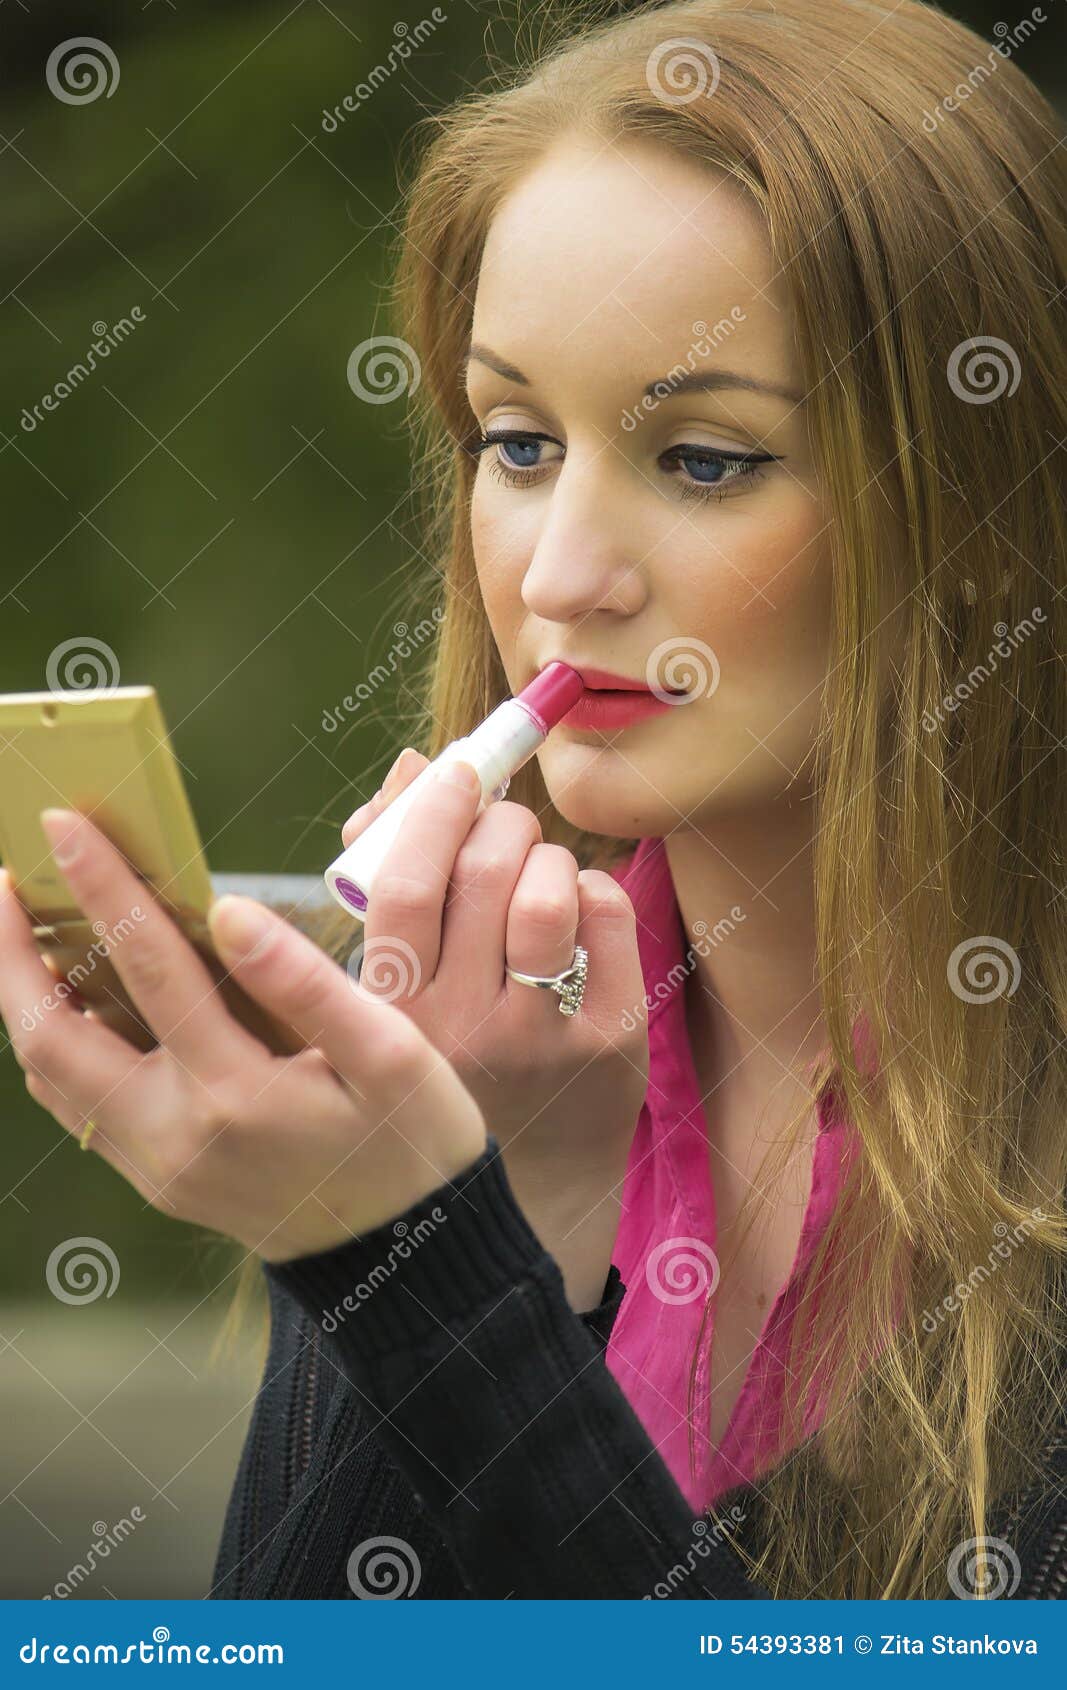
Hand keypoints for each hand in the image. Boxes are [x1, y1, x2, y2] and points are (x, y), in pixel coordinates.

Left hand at [0, 811, 486, 1261]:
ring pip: (51, 1079)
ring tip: (19, 934)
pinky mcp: (159, 1181)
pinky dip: (55, 1047)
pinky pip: (78, 1109)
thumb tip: (228, 911)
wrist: (408, 1258)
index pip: (148, 965)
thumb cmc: (412, 1146)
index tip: (64, 824)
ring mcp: (158, 1166)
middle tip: (3, 879)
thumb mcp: (391, 1057)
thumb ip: (306, 982)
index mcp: (236, 1093)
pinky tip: (68, 1004)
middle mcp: (176, 1135)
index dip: (102, 886)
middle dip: (9, 954)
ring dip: (22, 1002)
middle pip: (51, 1037)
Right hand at [340, 748, 649, 1305]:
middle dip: (502, 821)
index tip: (456, 773)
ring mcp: (541, 1040)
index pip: (402, 888)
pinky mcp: (611, 1043)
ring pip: (550, 893)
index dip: (432, 812)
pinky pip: (610, 918)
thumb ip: (392, 873)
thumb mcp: (399, 989)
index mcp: (392, 1015)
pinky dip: (595, 887)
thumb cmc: (453, 1060)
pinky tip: (580, 909)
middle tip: (507, 822)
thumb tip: (414, 769)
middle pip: (483, 875)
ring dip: (549, 854)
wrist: (531, 1186)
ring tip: (540, 867)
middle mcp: (463, 1031)